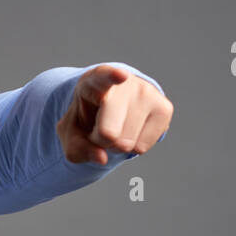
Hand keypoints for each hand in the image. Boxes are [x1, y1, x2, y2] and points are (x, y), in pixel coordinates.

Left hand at [57, 64, 172, 164]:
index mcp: (95, 80)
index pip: (105, 77)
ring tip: (116, 127)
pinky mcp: (164, 108)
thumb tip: (102, 158)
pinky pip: (142, 147)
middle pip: (109, 133)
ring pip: (127, 144)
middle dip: (99, 141)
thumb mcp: (70, 134)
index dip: (112, 77)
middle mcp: (125, 83)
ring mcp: (148, 93)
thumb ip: (78, 148)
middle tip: (98, 129)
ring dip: (116, 145)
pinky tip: (130, 130)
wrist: (108, 110)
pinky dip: (132, 148)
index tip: (121, 76)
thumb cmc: (87, 119)